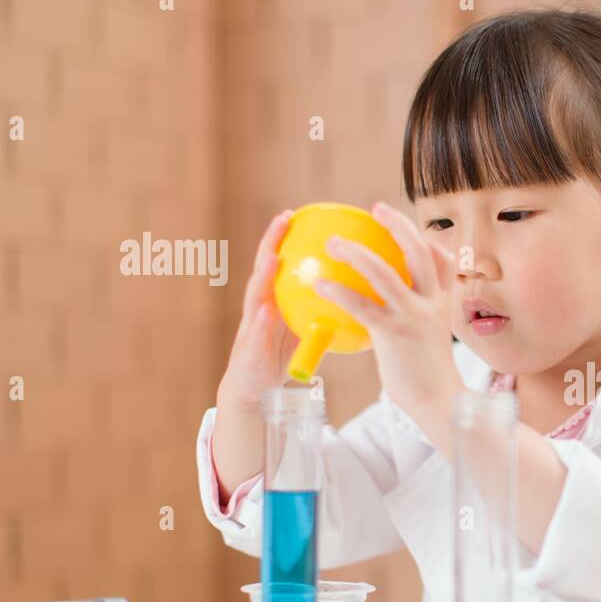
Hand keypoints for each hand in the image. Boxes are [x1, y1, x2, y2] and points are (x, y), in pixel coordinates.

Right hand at [218, 210, 299, 406]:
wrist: (254, 387)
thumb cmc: (278, 354)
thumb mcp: (302, 328)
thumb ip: (317, 310)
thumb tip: (353, 297)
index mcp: (271, 298)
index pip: (276, 263)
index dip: (282, 238)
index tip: (292, 214)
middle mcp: (257, 305)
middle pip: (263, 268)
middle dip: (270, 242)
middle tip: (283, 219)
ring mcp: (249, 325)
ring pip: (254, 295)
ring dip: (263, 275)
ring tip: (274, 257)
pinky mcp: (247, 348)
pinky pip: (254, 333)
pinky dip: (259, 322)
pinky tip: (265, 311)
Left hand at [317, 201, 464, 425]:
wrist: (438, 401)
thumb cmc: (428, 377)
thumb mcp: (429, 340)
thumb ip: (416, 320)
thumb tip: (393, 311)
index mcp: (442, 304)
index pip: (442, 261)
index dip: (427, 238)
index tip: (409, 226)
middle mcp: (432, 304)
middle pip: (418, 252)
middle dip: (398, 225)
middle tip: (377, 208)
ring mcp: (414, 316)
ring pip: (385, 272)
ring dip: (357, 252)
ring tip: (334, 242)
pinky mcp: (394, 333)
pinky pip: (362, 305)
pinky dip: (339, 291)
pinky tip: (320, 285)